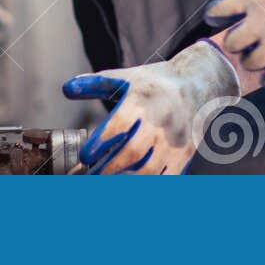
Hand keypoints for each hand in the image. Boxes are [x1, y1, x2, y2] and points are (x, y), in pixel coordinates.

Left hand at [62, 40, 237, 173]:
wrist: (198, 82)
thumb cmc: (154, 83)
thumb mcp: (125, 77)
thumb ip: (94, 84)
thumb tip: (66, 90)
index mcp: (142, 99)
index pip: (119, 124)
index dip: (100, 142)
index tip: (85, 157)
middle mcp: (160, 119)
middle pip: (133, 151)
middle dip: (109, 168)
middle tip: (92, 177)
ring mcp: (175, 138)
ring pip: (150, 169)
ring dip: (127, 180)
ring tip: (109, 185)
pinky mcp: (186, 152)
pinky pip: (168, 177)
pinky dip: (150, 185)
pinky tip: (132, 187)